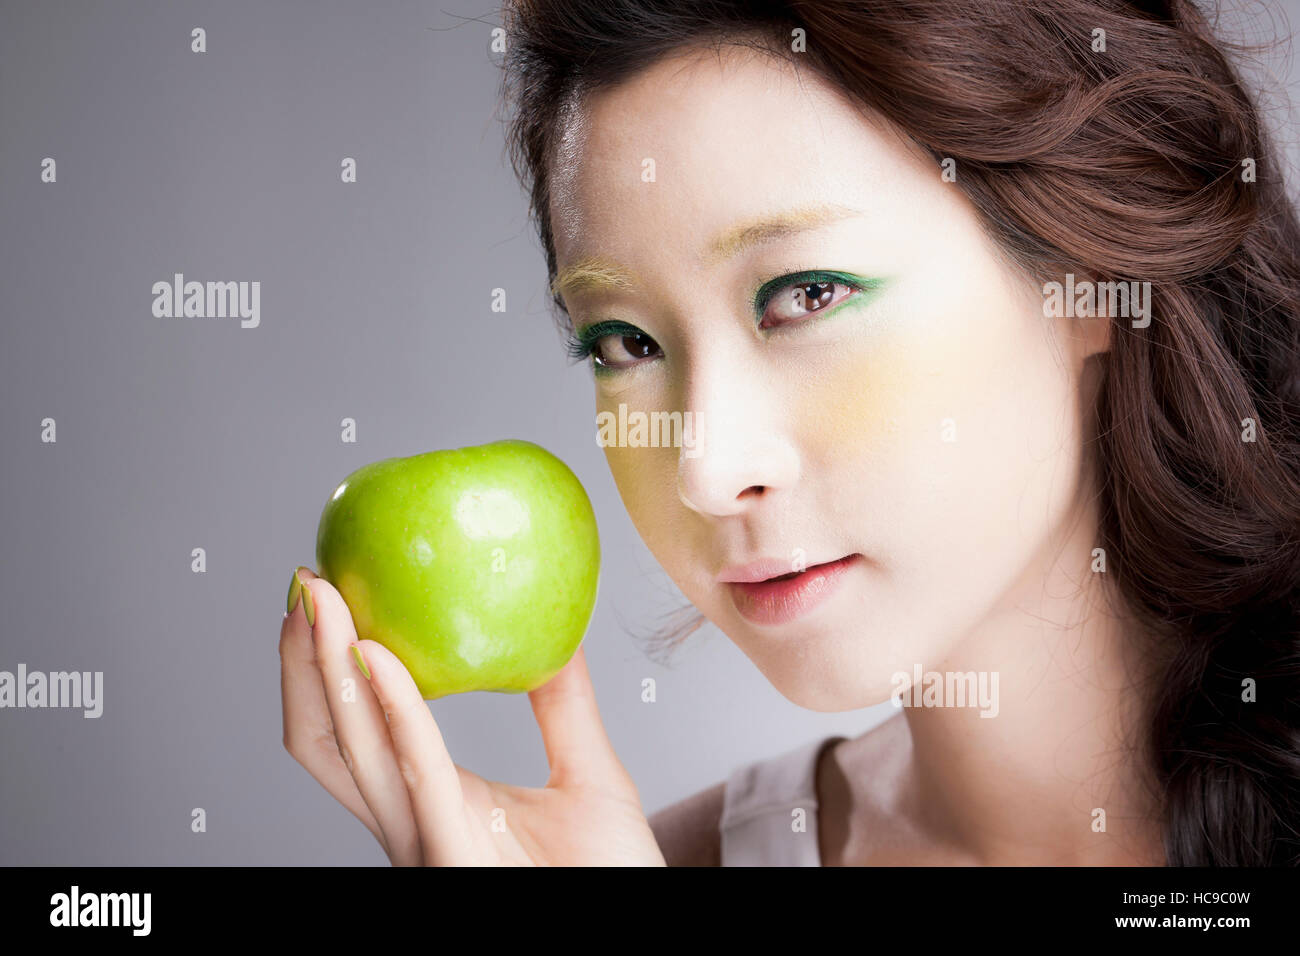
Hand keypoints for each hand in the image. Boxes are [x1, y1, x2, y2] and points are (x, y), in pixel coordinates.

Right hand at [279, 567, 666, 865]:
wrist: (633, 925)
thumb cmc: (611, 874)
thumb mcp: (589, 775)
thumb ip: (565, 709)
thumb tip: (559, 635)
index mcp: (433, 800)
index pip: (354, 731)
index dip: (326, 668)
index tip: (328, 597)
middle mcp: (413, 821)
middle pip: (329, 738)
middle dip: (303, 662)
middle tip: (303, 585)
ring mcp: (427, 840)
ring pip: (354, 748)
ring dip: (329, 667)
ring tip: (322, 601)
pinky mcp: (456, 854)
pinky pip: (417, 772)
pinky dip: (393, 710)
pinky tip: (380, 657)